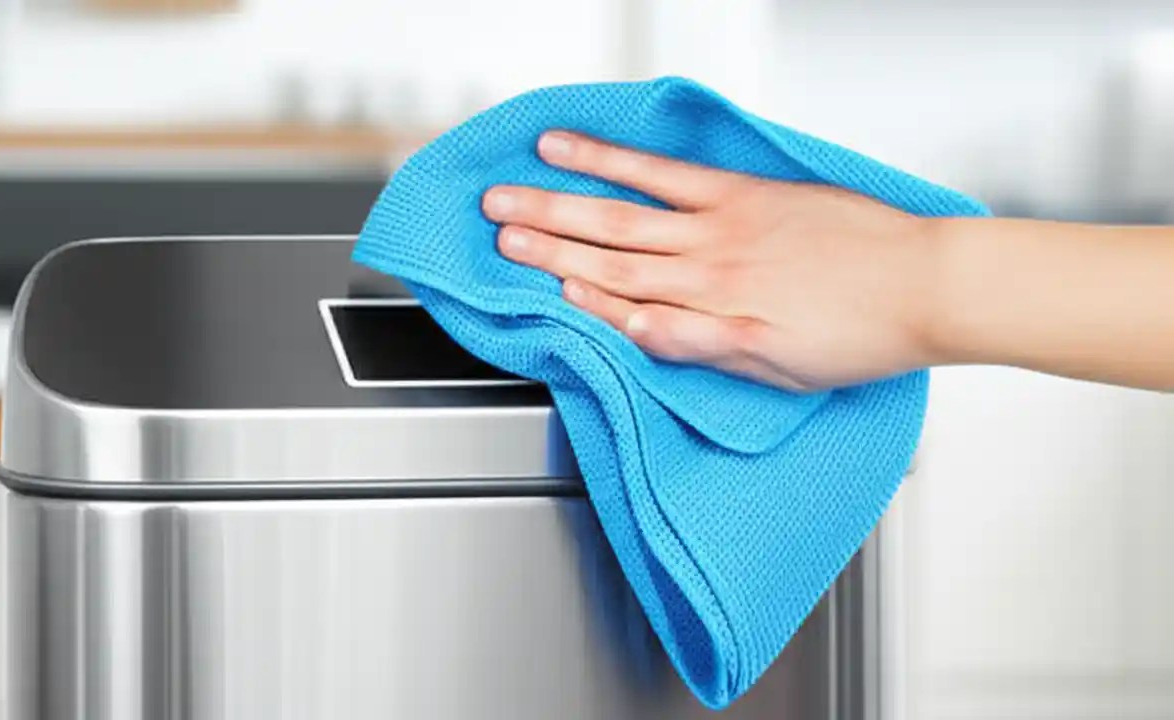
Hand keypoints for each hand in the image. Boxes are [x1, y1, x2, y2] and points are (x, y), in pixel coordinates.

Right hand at [480, 130, 943, 391]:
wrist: (926, 287)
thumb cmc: (859, 337)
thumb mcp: (781, 368)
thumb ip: (704, 348)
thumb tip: (639, 332)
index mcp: (714, 317)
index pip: (622, 307)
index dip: (569, 295)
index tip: (526, 285)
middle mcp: (707, 269)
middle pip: (607, 257)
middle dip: (542, 244)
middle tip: (491, 231)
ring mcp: (721, 225)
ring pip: (622, 215)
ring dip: (560, 204)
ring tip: (510, 193)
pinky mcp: (741, 192)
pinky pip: (663, 172)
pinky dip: (614, 160)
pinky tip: (575, 149)